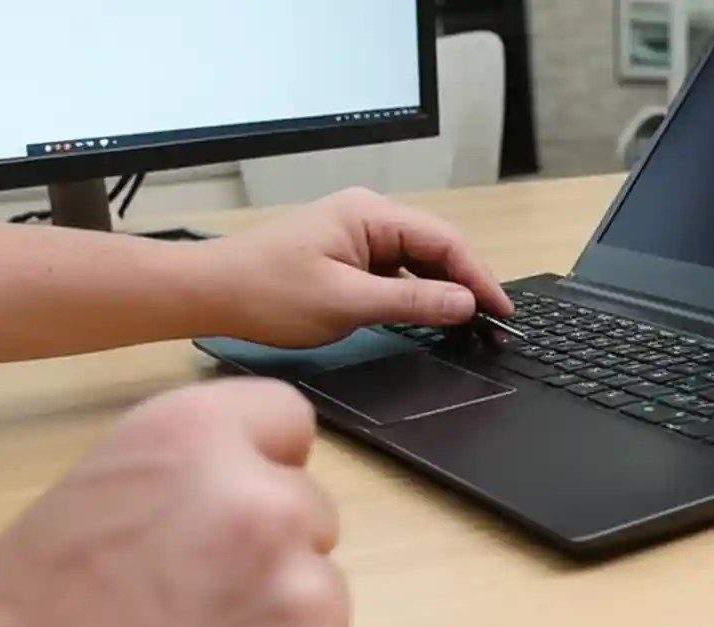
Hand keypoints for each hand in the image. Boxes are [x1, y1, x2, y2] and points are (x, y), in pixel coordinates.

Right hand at [0, 380, 367, 626]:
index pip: (286, 421)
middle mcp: (263, 502)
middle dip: (266, 551)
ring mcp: (304, 597)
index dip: (257, 465)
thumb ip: (193, 465)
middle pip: (309, 514)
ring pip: (324, 596)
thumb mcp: (99, 487)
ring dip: (280, 625)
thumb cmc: (21, 623)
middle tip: (188, 600)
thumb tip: (267, 471)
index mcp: (195, 435)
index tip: (228, 504)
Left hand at [201, 187, 514, 348]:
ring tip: (470, 325)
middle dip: (466, 284)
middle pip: (436, 247)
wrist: (213, 292)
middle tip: (493, 325)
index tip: (501, 311)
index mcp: (370, 213)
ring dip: (443, 291)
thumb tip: (463, 303)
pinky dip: (417, 294)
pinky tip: (431, 318)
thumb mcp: (346, 303)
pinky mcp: (348, 256)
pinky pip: (396, 271)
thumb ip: (411, 302)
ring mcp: (357, 235)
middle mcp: (368, 215)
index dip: (479, 278)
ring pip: (418, 261)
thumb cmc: (267, 291)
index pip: (445, 240)